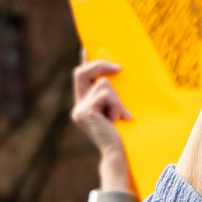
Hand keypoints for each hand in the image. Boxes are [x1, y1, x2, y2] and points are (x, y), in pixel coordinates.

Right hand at [70, 60, 131, 180]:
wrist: (118, 154)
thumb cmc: (122, 133)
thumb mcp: (116, 109)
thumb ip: (110, 95)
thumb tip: (115, 74)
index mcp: (84, 104)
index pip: (81, 78)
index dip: (83, 62)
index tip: (86, 48)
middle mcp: (78, 106)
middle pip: (82, 73)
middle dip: (101, 65)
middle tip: (120, 68)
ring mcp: (79, 109)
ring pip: (103, 85)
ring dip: (117, 99)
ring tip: (119, 117)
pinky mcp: (85, 112)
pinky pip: (106, 95)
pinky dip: (116, 106)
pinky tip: (117, 121)